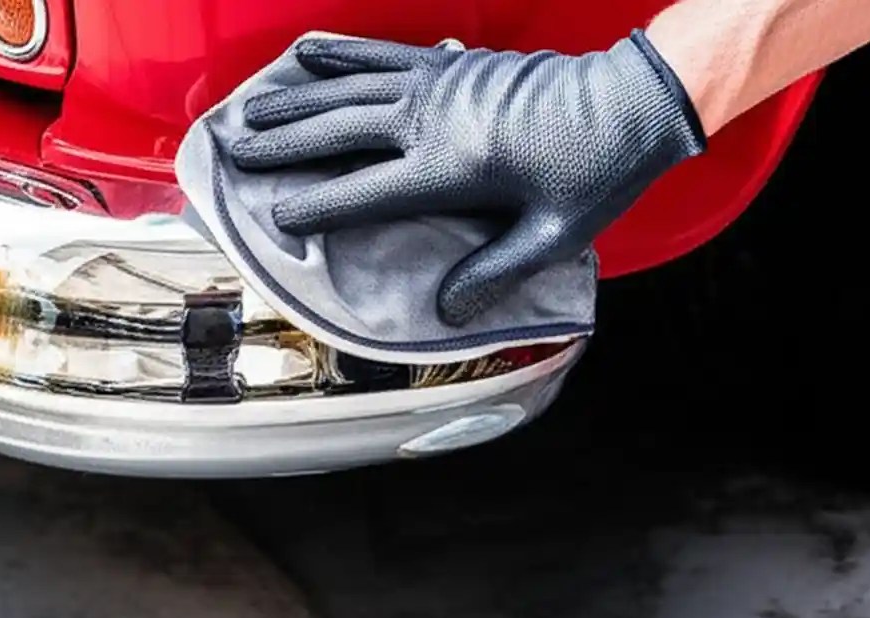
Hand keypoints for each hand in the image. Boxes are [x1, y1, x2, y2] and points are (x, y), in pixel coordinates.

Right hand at [230, 31, 706, 324]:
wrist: (633, 100)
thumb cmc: (596, 172)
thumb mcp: (553, 236)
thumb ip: (493, 275)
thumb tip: (444, 314)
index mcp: (453, 167)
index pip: (365, 191)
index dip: (317, 206)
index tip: (276, 216)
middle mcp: (434, 120)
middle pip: (341, 132)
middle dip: (284, 145)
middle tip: (235, 154)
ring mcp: (439, 84)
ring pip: (351, 89)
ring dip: (298, 100)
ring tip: (251, 110)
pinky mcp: (451, 65)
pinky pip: (383, 54)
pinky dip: (342, 53)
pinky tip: (307, 51)